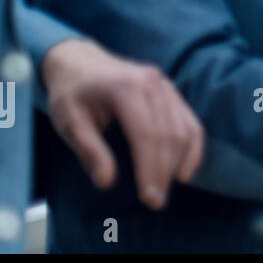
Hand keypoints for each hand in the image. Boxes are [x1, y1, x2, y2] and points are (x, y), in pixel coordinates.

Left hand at [41, 39, 203, 209]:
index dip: (151, 169)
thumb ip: (90, 150)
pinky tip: (185, 170)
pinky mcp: (171, 91)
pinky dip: (192, 147)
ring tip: (166, 189)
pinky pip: (190, 121)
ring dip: (179, 162)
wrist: (79, 61)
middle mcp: (152, 83)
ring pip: (184, 128)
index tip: (148, 198)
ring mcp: (165, 85)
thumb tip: (107, 182)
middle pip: (169, 134)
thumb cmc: (72, 93)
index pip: (147, 134)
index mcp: (125, 88)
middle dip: (165, 171)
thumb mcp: (69, 121)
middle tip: (156, 201)